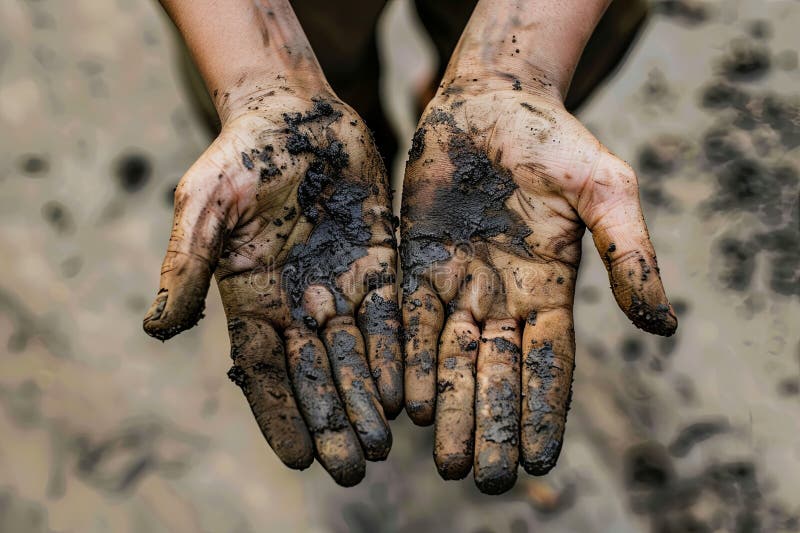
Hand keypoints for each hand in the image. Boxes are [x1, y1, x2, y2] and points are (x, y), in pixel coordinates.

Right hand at [143, 85, 401, 486]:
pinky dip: (398, 351)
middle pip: (317, 372)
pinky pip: (390, 314)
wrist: (294, 112)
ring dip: (369, 398)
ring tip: (384, 443)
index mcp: (253, 296)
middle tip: (354, 467)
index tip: (302, 460)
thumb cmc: (240, 155)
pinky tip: (410, 387)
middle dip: (333, 420)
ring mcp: (340, 283)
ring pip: (357, 353)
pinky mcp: (378, 261)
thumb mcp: (204, 205)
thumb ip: (186, 266)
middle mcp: (298, 300)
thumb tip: (158, 331)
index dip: (282, 414)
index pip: (267, 368)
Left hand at [401, 79, 676, 493]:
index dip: (544, 412)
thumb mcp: (606, 189)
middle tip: (483, 480)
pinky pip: (410, 320)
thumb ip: (630, 253)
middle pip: (497, 373)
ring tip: (444, 460)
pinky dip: (408, 360)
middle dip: (491, 425)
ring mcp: (458, 283)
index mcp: (550, 289)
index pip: (549, 365)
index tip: (538, 461)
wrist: (491, 100)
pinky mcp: (416, 263)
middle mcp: (502, 297)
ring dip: (448, 408)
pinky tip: (404, 401)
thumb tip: (662, 325)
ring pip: (451, 358)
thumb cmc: (556, 139)